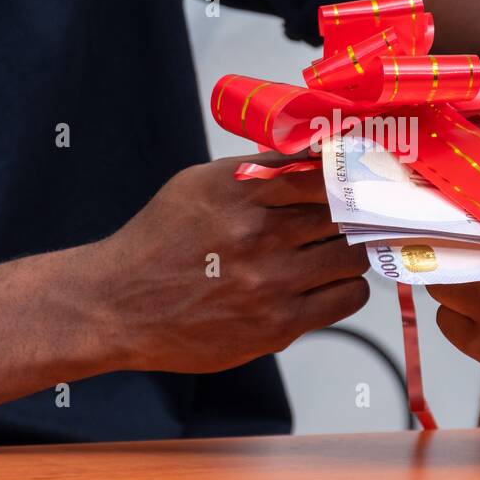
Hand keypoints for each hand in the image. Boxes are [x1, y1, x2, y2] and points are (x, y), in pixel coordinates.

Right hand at [87, 153, 368, 373]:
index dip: (351, 174)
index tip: (362, 176)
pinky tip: (327, 283)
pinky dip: (347, 287)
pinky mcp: (278, 325)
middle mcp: (258, 234)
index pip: (325, 171)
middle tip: (355, 216)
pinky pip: (347, 297)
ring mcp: (271, 283)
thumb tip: (321, 153)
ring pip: (352, 256)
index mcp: (240, 191)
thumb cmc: (159, 241)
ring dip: (350, 251)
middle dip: (353, 214)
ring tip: (333, 251)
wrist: (117, 306)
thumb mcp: (200, 184)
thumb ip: (260, 169)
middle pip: (345, 214)